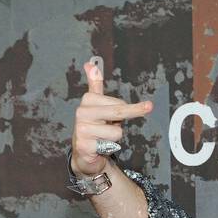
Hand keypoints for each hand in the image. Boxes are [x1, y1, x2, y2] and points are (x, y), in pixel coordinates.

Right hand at [71, 58, 152, 176]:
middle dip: (130, 116)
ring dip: (114, 138)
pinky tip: (98, 147)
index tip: (115, 117)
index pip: (119, 103)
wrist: (84, 153)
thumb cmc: (94, 127)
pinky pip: (110, 146)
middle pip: (118, 113)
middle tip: (136, 114)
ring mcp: (82, 129)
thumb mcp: (95, 105)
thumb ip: (95, 85)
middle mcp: (82, 112)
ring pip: (117, 132)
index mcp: (87, 100)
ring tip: (102, 138)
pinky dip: (109, 148)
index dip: (124, 111)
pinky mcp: (85, 145)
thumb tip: (90, 64)